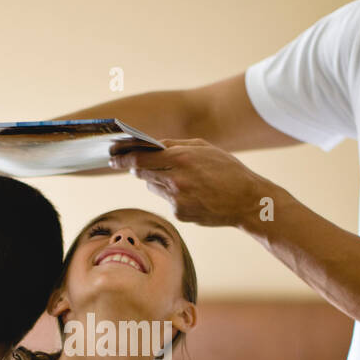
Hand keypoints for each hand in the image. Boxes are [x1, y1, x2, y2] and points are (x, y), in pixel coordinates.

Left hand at [109, 137, 271, 227]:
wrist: (248, 201)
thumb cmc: (228, 170)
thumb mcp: (204, 148)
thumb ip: (175, 145)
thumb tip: (150, 145)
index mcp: (181, 159)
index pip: (139, 157)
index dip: (122, 155)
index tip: (112, 154)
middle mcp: (175, 180)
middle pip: (141, 172)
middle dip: (135, 166)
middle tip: (125, 161)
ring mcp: (176, 199)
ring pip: (153, 185)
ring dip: (157, 179)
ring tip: (178, 176)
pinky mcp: (180, 214)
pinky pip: (167, 200)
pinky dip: (173, 194)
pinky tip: (192, 192)